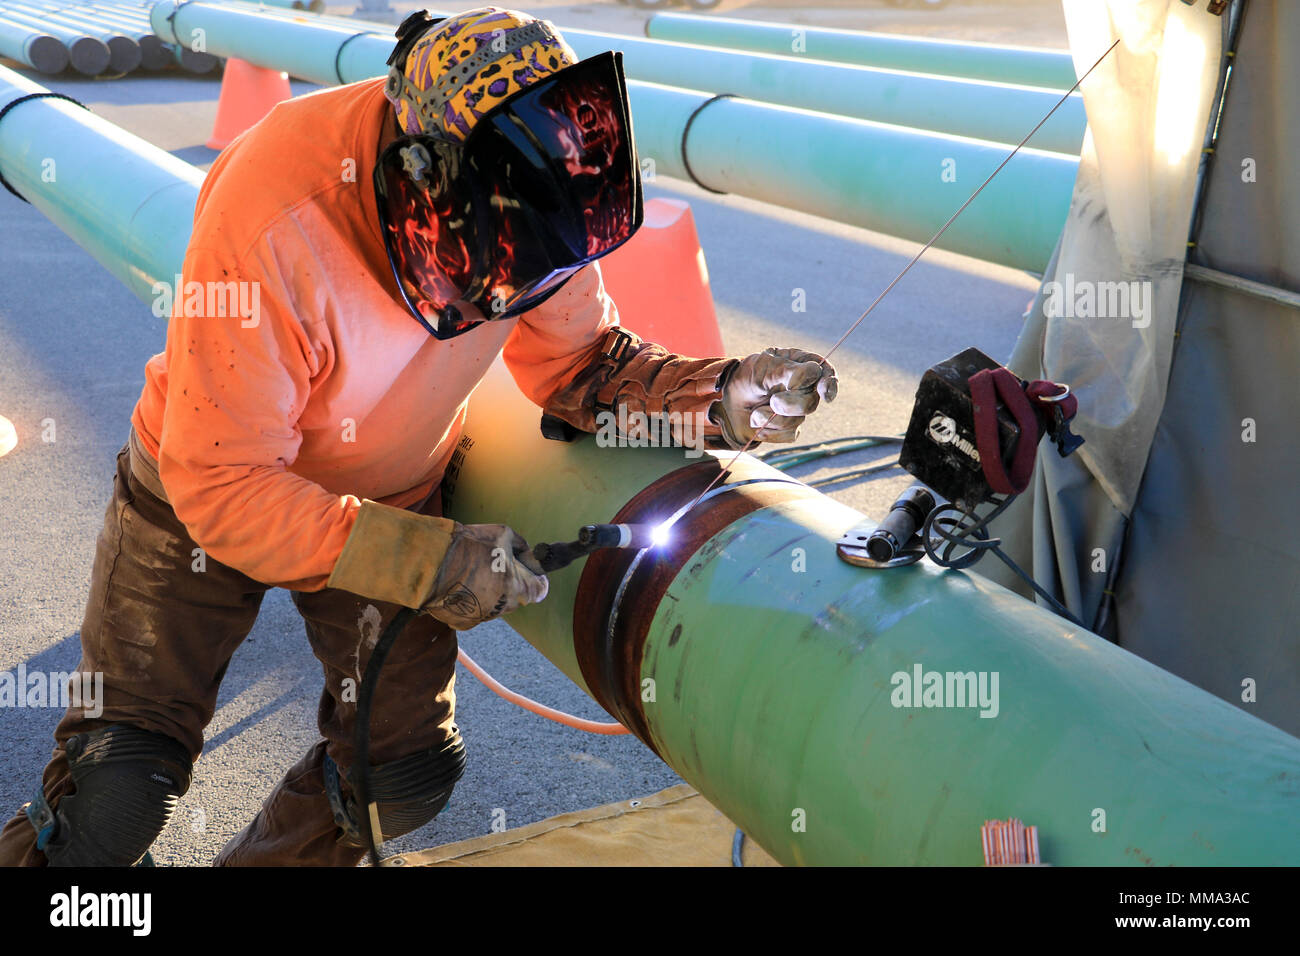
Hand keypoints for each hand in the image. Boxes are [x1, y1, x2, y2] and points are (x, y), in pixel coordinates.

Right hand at [423, 523, 548, 629]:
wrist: (433, 562)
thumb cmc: (469, 546)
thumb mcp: (503, 534)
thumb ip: (521, 545)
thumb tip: (526, 551)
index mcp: (516, 587)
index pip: (539, 591)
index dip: (537, 579)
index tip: (532, 572)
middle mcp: (503, 607)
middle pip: (516, 597)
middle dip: (511, 582)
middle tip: (496, 566)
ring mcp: (483, 617)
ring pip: (494, 604)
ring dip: (490, 591)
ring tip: (472, 572)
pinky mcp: (464, 622)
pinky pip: (474, 611)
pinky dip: (471, 600)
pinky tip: (460, 584)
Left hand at [711, 348, 837, 446]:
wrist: (725, 401)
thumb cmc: (746, 376)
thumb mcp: (763, 367)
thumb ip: (787, 371)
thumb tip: (812, 374)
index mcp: (802, 365)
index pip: (825, 373)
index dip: (829, 383)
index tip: (824, 392)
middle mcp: (804, 387)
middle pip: (811, 402)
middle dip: (791, 405)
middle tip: (773, 401)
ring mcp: (797, 409)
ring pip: (798, 421)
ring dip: (773, 419)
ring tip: (755, 413)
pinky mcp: (788, 428)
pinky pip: (789, 434)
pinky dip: (770, 430)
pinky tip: (757, 421)